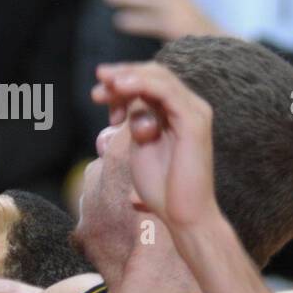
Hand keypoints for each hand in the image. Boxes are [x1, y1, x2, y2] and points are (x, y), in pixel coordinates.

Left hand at [91, 61, 217, 236]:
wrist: (185, 217)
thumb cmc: (164, 189)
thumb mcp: (142, 147)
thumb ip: (137, 123)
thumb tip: (124, 107)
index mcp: (179, 112)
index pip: (151, 82)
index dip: (122, 82)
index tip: (98, 95)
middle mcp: (191, 107)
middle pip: (154, 74)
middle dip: (121, 76)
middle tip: (97, 85)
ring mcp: (195, 113)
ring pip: (159, 78)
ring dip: (127, 77)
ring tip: (105, 84)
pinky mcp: (194, 122)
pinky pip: (165, 92)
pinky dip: (141, 85)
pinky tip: (120, 87)